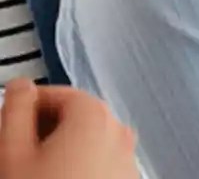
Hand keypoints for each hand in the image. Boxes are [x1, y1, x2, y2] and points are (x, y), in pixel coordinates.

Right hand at [0, 78, 138, 178]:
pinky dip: (77, 167)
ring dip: (59, 150)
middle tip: (15, 152)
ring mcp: (128, 157)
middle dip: (43, 129)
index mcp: (93, 115)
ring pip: (87, 141)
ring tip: (32, 173)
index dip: (27, 107)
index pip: (56, 94)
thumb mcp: (12, 152)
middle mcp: (119, 131)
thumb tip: (20, 87)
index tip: (8, 122)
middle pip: (75, 117)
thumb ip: (16, 111)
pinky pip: (99, 162)